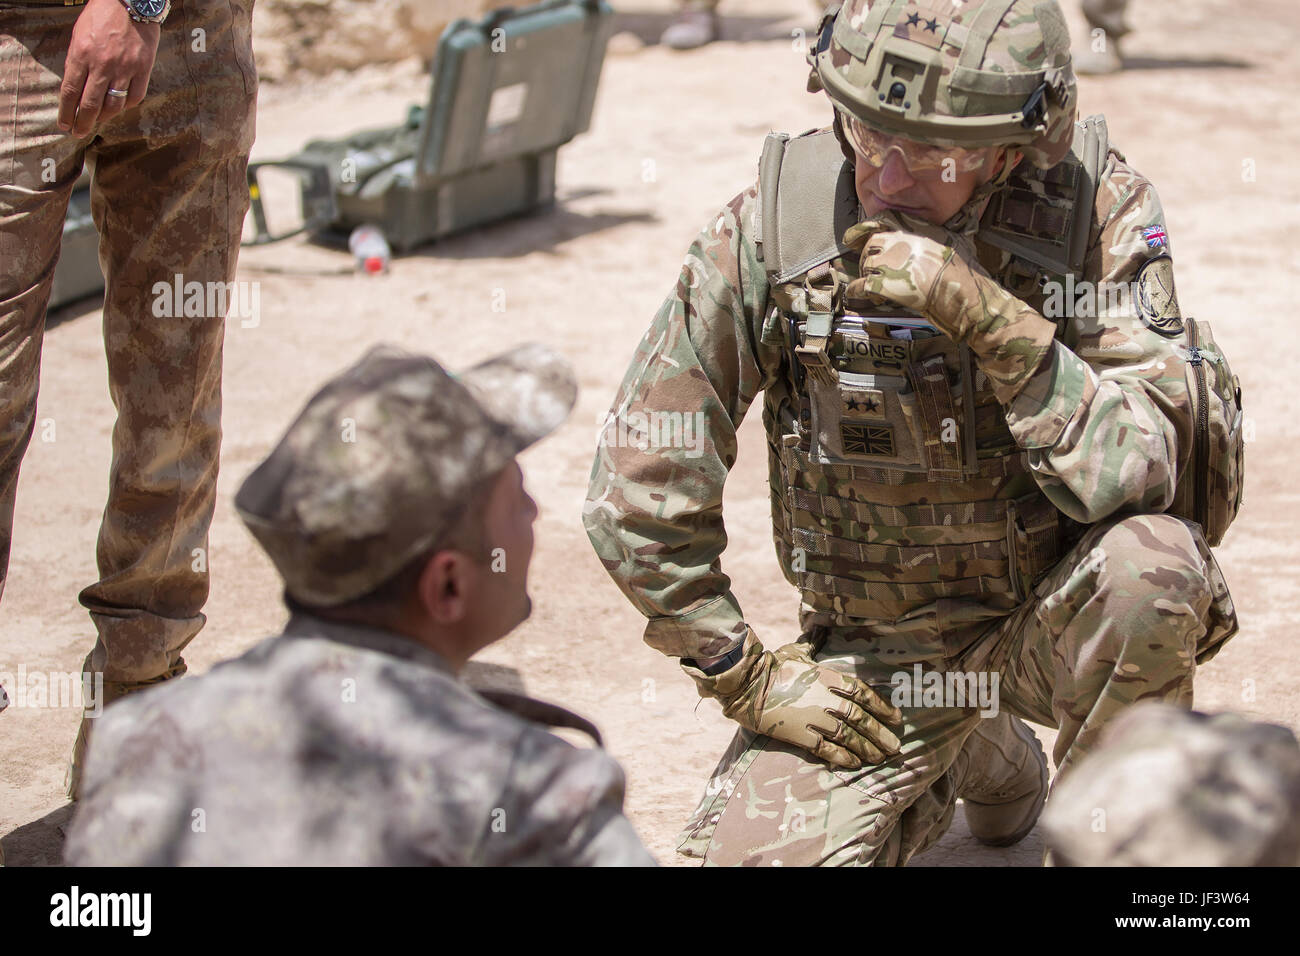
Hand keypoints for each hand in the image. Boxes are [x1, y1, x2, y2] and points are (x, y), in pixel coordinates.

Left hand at [59, 0, 159, 135]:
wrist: (130, 3)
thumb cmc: (101, 16)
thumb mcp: (79, 35)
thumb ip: (77, 62)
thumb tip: (75, 89)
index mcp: (81, 54)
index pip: (70, 91)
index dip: (67, 112)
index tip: (64, 124)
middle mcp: (102, 65)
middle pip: (91, 104)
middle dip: (83, 122)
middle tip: (78, 133)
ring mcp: (124, 68)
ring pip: (113, 105)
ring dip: (104, 118)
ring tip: (98, 123)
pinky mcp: (143, 69)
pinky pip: (134, 96)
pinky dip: (125, 105)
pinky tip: (119, 107)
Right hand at [688, 631, 902, 769]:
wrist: (747, 684)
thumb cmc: (772, 665)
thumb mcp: (796, 651)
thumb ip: (812, 644)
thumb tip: (818, 629)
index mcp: (829, 677)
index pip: (864, 693)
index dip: (883, 707)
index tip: (896, 718)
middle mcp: (827, 699)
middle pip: (862, 719)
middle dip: (880, 734)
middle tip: (894, 747)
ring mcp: (815, 718)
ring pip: (849, 737)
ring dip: (867, 749)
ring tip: (879, 758)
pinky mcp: (801, 735)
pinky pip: (827, 750)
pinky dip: (843, 758)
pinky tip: (854, 764)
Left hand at [842, 209, 985, 342]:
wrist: (956, 287)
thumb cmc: (961, 264)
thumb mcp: (959, 234)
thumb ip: (957, 221)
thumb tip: (976, 201)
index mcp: (910, 227)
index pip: (878, 221)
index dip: (864, 229)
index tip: (854, 235)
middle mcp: (893, 241)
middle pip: (870, 245)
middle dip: (870, 256)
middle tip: (874, 267)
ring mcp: (884, 262)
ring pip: (865, 265)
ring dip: (866, 274)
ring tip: (876, 283)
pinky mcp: (879, 284)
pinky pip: (859, 286)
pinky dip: (855, 290)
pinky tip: (854, 293)